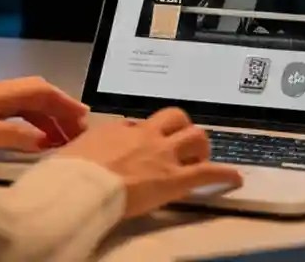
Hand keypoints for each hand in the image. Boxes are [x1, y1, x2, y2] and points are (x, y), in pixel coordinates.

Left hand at [0, 76, 88, 160]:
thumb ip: (12, 136)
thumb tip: (42, 140)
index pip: (38, 90)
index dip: (63, 101)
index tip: (83, 117)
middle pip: (34, 96)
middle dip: (58, 110)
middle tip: (77, 131)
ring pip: (23, 107)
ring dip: (44, 120)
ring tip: (60, 140)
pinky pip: (11, 117)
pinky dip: (28, 127)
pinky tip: (32, 142)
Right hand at [57, 107, 242, 217]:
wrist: (80, 187)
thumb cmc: (69, 173)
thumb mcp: (72, 150)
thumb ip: (85, 147)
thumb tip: (83, 150)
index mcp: (118, 130)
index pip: (139, 125)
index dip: (145, 135)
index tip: (143, 147)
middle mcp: (145, 136)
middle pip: (175, 118)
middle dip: (181, 130)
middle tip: (181, 146)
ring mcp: (163, 155)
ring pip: (195, 136)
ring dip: (200, 147)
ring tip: (201, 159)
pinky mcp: (175, 179)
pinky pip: (208, 172)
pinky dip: (224, 174)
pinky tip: (235, 178)